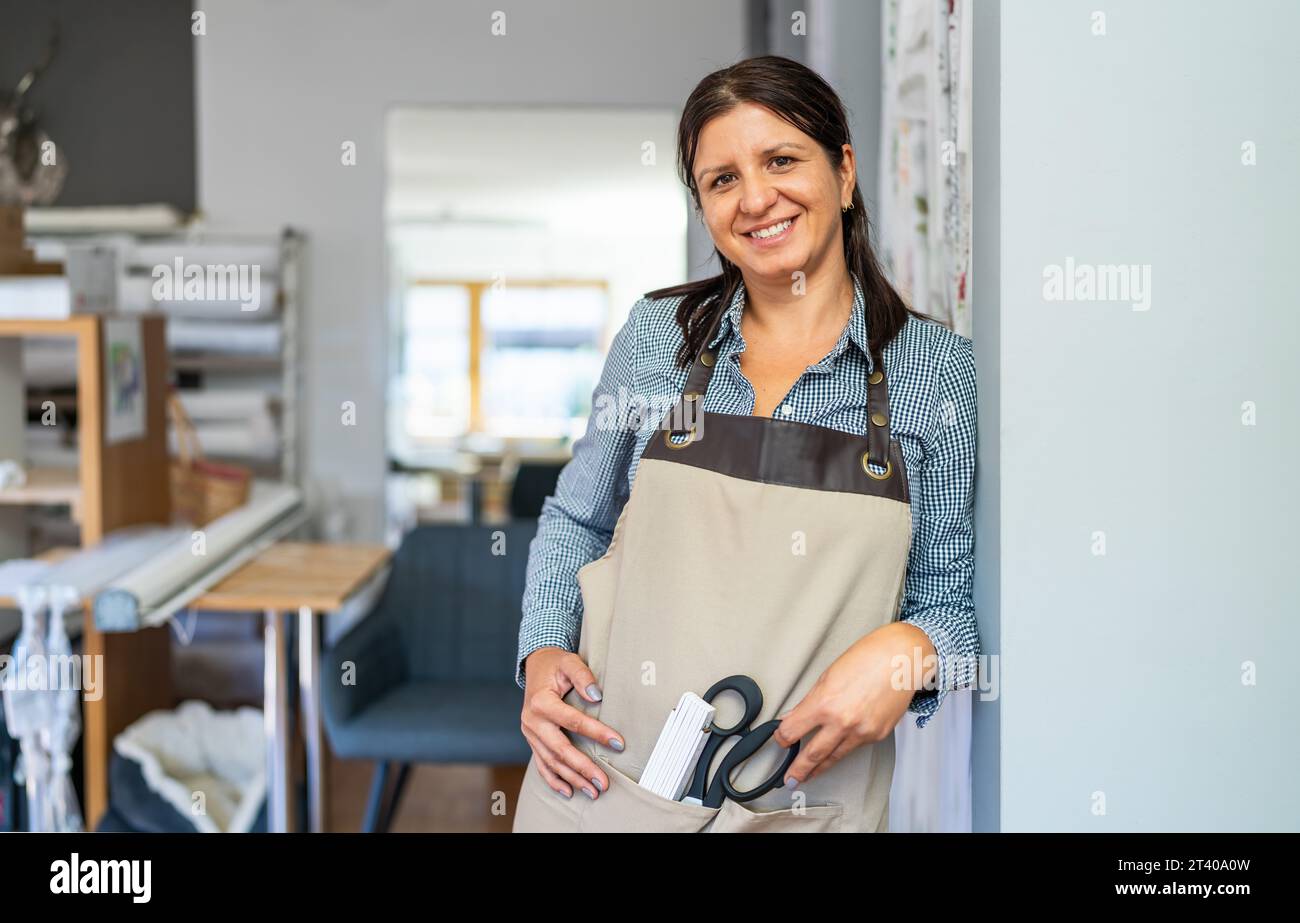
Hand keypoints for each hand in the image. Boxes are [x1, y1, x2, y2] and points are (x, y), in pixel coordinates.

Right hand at [521, 647, 624, 800]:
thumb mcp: (569, 662)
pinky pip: (541, 764)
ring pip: (551, 762)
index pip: (573, 721)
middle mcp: (532, 721)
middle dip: (583, 768)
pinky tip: (569, 792)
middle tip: (604, 783)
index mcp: (541, 702)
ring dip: (572, 779)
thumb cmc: (556, 665)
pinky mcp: (532, 740)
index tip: (618, 744)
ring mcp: (530, 734)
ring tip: (593, 792)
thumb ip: (583, 676)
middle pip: (560, 750)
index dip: (597, 733)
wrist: (535, 666)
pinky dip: (554, 780)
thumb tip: (597, 696)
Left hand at [772, 622, 936, 786]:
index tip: (779, 740)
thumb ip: (811, 701)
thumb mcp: (829, 675)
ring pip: (835, 757)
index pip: (792, 730)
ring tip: (809, 775)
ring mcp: (862, 732)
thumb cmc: (868, 658)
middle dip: (798, 770)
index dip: (782, 737)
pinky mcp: (877, 735)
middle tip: (789, 779)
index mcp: (825, 703)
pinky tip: (839, 750)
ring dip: (819, 769)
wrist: (902, 659)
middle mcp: (842, 722)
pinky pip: (856, 746)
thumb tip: (796, 717)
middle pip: (812, 754)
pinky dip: (845, 748)